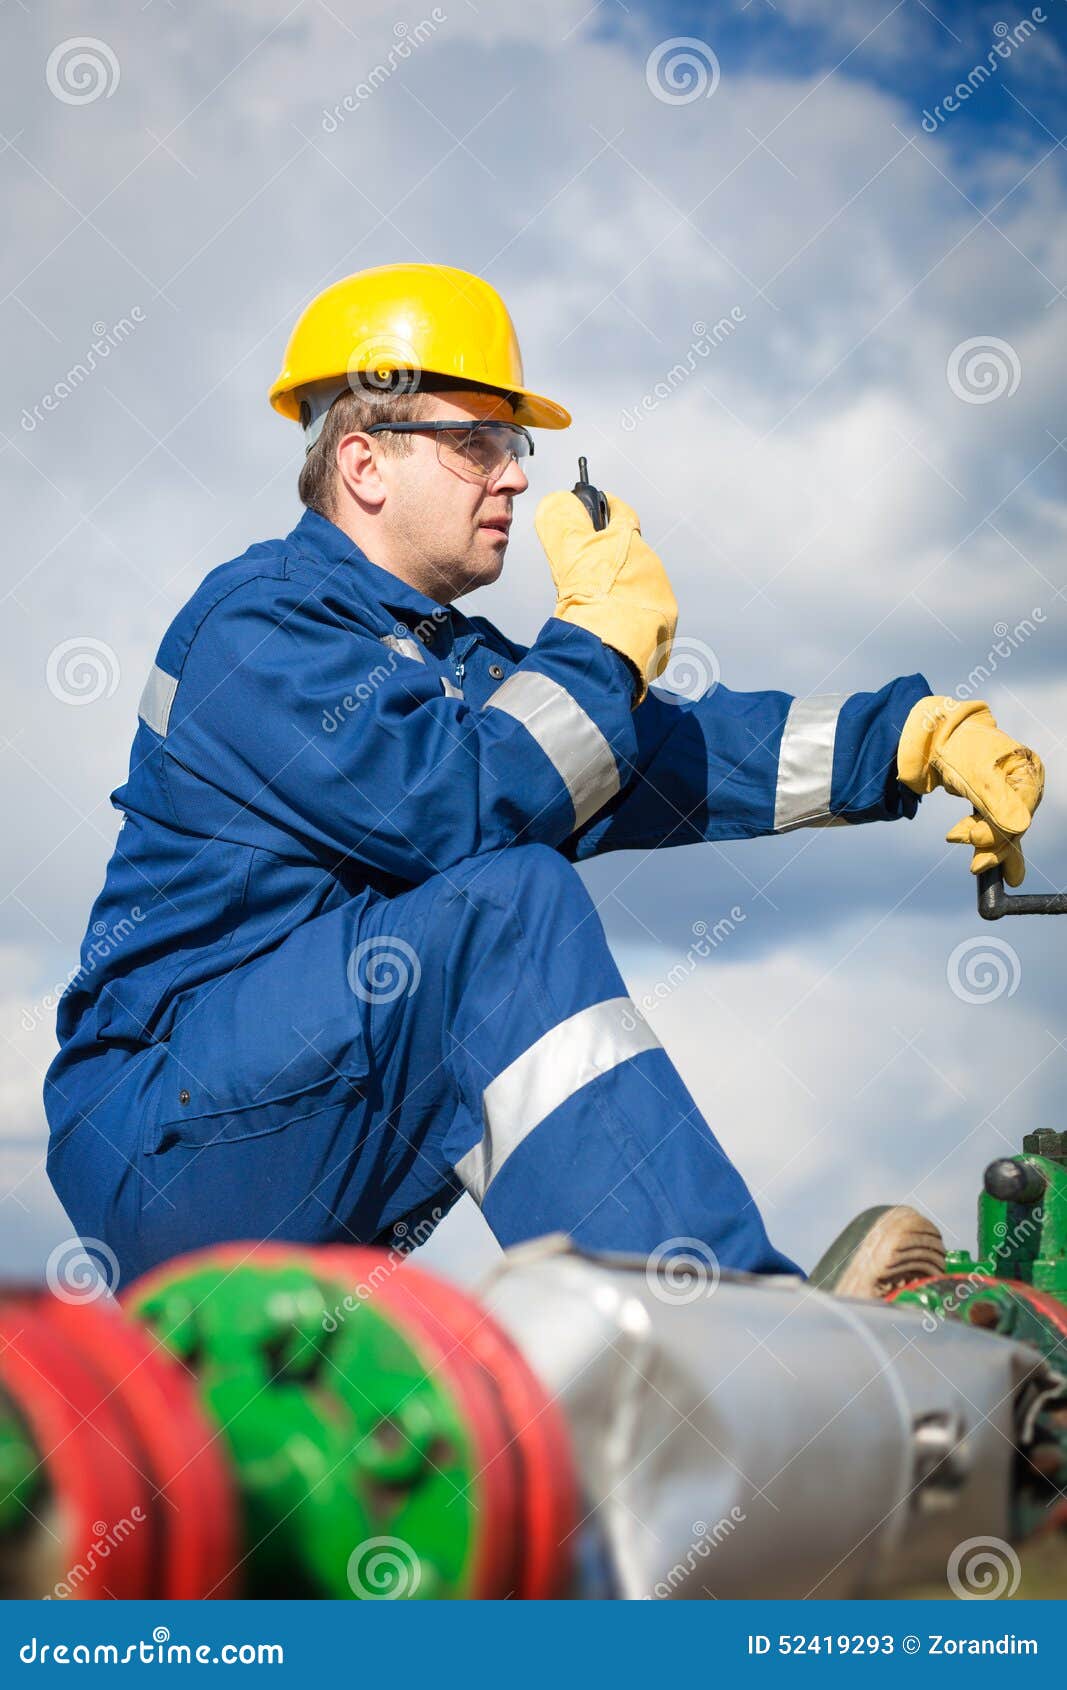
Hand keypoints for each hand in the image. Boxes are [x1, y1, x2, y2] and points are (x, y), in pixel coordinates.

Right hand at [535, 490, 677, 707]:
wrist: (610, 647)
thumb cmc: (588, 597)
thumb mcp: (567, 553)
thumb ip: (561, 523)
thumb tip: (559, 502)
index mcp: (631, 544)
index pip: (622, 513)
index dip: (607, 507)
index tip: (596, 507)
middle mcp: (652, 567)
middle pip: (629, 553)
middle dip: (609, 557)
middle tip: (585, 572)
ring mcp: (661, 597)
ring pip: (638, 585)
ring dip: (620, 589)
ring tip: (597, 605)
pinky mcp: (665, 626)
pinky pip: (644, 614)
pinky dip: (629, 616)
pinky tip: (611, 625)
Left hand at [897, 695, 1043, 884]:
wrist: (934, 733)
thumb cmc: (957, 747)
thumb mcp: (977, 774)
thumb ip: (998, 802)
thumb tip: (1019, 829)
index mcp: (1028, 771)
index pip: (1021, 812)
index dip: (1000, 833)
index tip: (971, 841)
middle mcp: (1025, 783)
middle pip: (1015, 824)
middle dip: (994, 846)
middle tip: (974, 866)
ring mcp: (1011, 792)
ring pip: (1004, 829)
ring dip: (989, 847)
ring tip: (975, 866)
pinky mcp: (994, 799)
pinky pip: (995, 826)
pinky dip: (987, 842)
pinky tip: (986, 863)